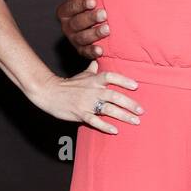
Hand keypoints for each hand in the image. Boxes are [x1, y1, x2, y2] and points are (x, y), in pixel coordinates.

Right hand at [28, 60, 142, 134]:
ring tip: (135, 121)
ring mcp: (86, 103)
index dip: (124, 80)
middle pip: (114, 96)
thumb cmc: (68, 84)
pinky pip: (94, 121)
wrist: (49, 92)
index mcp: (94, 80)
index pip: (111, 77)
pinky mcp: (80, 114)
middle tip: (141, 110)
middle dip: (130, 103)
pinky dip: (105, 126)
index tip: (136, 86)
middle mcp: (92, 91)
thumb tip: (99, 59)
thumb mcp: (82, 75)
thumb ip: (93, 69)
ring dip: (123, 116)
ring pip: (108, 109)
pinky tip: (115, 130)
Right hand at [57, 0, 108, 59]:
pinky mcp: (82, 50)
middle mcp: (67, 26)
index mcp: (65, 12)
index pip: (70, 8)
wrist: (97, 22)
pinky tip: (101, 50)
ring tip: (107, 29)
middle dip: (90, 19)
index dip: (81, 5)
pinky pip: (85, 52)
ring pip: (82, 38)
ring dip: (94, 33)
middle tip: (104, 14)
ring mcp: (74, 39)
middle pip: (76, 23)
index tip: (93, 1)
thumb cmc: (89, 5)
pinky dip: (92, 52)